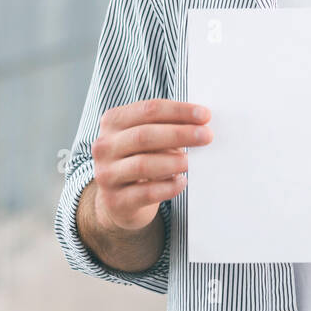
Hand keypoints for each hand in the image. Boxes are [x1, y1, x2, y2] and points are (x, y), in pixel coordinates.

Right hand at [90, 99, 212, 230]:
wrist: (118, 199)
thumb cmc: (140, 159)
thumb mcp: (148, 138)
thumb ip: (167, 127)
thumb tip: (200, 124)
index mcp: (113, 121)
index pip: (149, 110)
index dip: (179, 111)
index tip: (205, 115)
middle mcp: (104, 146)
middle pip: (144, 135)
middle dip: (180, 134)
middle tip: (206, 136)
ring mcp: (106, 174)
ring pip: (142, 164)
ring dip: (172, 161)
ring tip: (190, 161)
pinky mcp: (115, 200)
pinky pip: (146, 193)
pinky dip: (168, 187)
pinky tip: (181, 182)